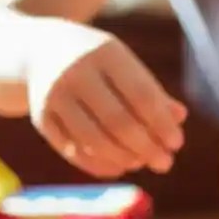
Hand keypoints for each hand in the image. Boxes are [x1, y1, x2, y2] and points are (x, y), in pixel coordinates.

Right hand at [25, 20, 186, 178]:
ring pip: (94, 141)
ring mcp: (54, 95)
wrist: (38, 50)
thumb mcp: (125, 65)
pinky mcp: (41, 118)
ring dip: (124, 158)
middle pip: (118, 122)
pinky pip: (73, 150)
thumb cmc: (98, 62)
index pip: (141, 95)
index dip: (162, 124)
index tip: (177, 143)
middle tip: (165, 164)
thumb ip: (153, 92)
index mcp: (106, 53)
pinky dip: (99, 165)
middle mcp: (76, 72)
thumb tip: (179, 118)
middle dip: (146, 148)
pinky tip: (118, 168)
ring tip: (141, 163)